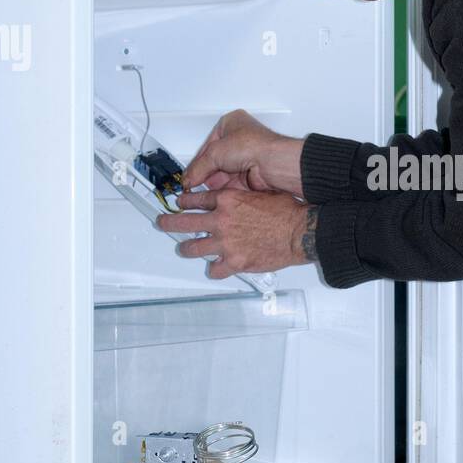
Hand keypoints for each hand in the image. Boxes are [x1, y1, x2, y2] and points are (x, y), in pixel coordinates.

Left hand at [157, 189, 317, 277]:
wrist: (299, 231)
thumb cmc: (286, 212)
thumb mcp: (261, 192)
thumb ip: (243, 196)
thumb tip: (236, 198)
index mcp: (228, 200)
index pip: (197, 199)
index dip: (185, 201)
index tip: (179, 202)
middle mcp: (222, 221)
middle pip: (184, 222)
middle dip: (169, 222)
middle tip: (162, 222)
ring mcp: (226, 243)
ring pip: (194, 247)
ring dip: (186, 248)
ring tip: (183, 248)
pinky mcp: (235, 262)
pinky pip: (215, 269)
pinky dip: (213, 270)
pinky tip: (214, 269)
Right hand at [184, 110, 303, 195]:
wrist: (273, 164)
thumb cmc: (253, 146)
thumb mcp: (215, 153)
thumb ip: (198, 167)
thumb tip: (188, 178)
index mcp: (231, 123)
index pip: (208, 144)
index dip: (197, 159)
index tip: (188, 173)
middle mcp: (240, 140)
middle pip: (215, 159)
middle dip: (204, 173)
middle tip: (191, 184)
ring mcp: (246, 157)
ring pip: (223, 172)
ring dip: (212, 182)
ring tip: (199, 191)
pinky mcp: (251, 174)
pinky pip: (232, 183)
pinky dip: (222, 189)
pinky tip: (213, 195)